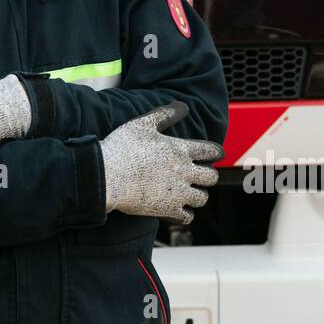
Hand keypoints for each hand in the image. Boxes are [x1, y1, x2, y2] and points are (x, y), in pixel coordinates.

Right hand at [99, 102, 222, 222]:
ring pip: (202, 198)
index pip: (212, 151)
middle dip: (208, 175)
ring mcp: (178, 193)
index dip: (216, 152)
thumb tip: (184, 107)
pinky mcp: (168, 210)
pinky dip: (185, 214)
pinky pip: (188, 217)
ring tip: (188, 192)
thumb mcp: (142, 124)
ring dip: (197, 195)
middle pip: (212, 177)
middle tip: (198, 175)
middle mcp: (184, 171)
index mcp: (180, 149)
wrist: (107, 176)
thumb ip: (165, 114)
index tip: (214, 154)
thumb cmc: (122, 147)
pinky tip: (177, 209)